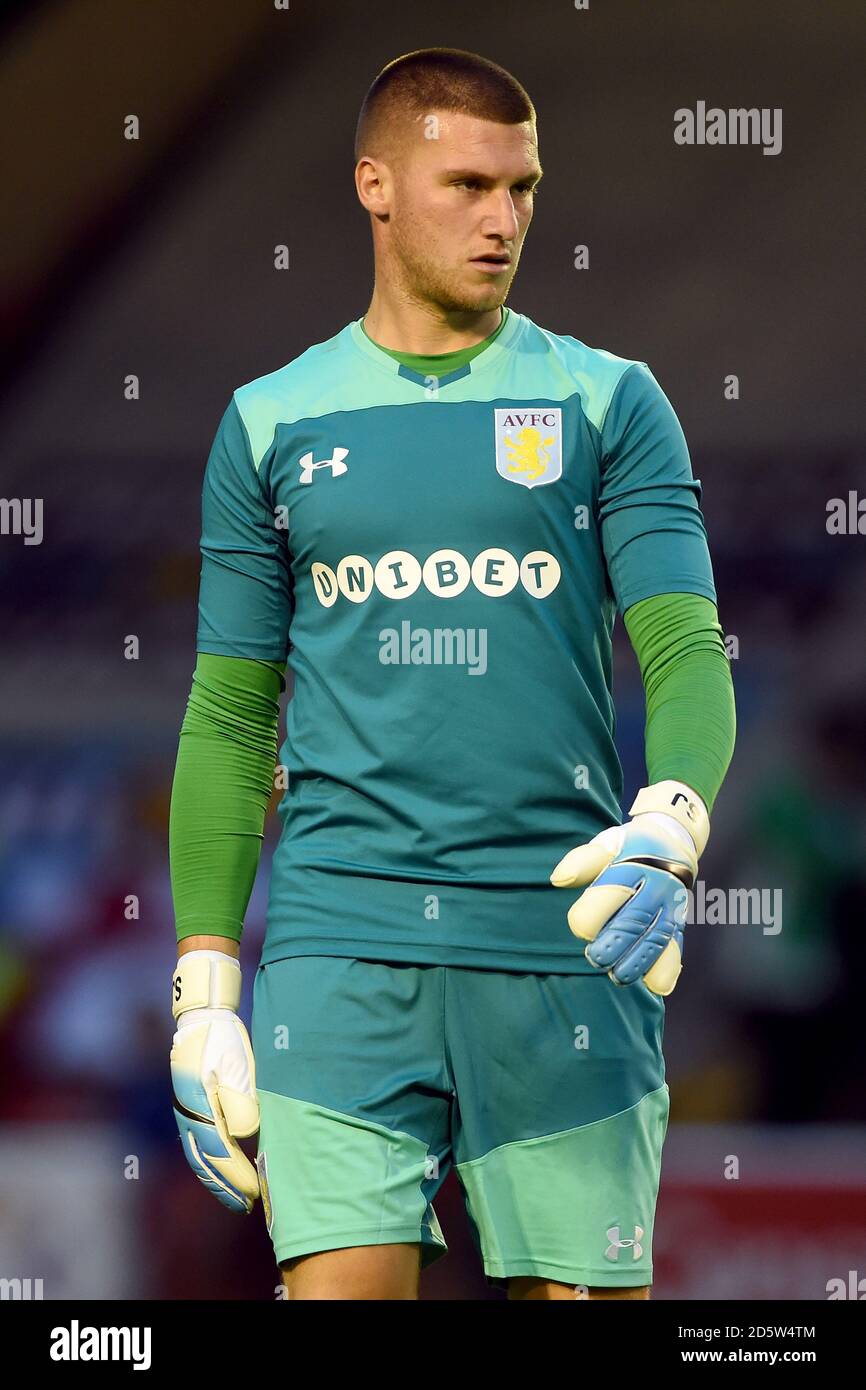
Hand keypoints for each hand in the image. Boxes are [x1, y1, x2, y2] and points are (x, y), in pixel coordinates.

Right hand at [170, 950, 259, 1212]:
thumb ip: (240, 1098)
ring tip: (237, 1197)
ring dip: (217, 1180)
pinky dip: (211, 1164)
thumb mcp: (237, 1063)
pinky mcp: (190, 1110)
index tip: (255, 1190)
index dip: (236, 1174)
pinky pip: (199, 1145)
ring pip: (199, 1156)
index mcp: (199, 1104)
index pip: (220, 1150)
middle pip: (205, 1160)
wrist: (202, 1019)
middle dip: (226, 1186)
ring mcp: (186, 1113)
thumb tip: (246, 1133)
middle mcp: (187, 1114)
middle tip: (248, 1204)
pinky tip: (226, 1171)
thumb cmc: (223, 1039)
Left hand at [549, 781, 708, 994]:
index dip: (591, 916)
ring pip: (656, 940)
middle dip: (612, 946)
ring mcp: (671, 907)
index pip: (610, 895)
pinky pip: (677, 947)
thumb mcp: (606, 844)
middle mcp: (656, 888)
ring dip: (637, 963)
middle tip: (595, 958)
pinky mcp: (680, 923)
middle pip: (633, 923)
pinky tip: (655, 985)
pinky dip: (667, 969)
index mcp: (632, 866)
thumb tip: (559, 879)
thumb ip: (582, 861)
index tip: (581, 927)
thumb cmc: (628, 849)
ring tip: (618, 976)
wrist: (672, 842)